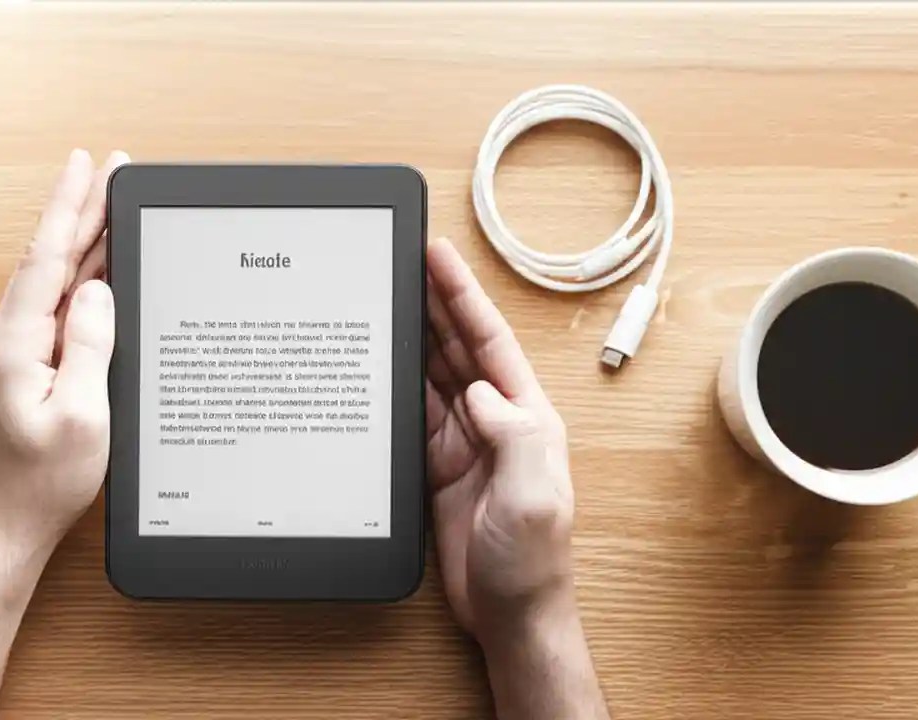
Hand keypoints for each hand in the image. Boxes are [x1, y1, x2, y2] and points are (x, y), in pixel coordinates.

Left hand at [0, 149, 128, 558]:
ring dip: (82, 239)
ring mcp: (9, 350)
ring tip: (111, 202)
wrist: (9, 523)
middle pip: (48, 258)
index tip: (87, 166)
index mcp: (14, 346)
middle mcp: (4, 339)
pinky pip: (53, 306)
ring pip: (51, 279)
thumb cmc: (46, 482)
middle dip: (81, 209)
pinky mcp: (21, 363)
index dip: (70, 208)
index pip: (46, 259)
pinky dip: (78, 276)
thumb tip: (97, 292)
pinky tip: (98, 263)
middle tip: (110, 167)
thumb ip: (90, 346)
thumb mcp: (85, 415)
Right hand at [425, 238, 575, 643]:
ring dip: (415, 335)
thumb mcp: (535, 496)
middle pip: (459, 347)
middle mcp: (498, 422)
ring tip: (389, 294)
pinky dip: (398, 385)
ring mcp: (467, 443)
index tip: (440, 256)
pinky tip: (382, 361)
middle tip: (407, 258)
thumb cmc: (534, 563)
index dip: (464, 296)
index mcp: (527, 418)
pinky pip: (416, 414)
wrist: (512, 615)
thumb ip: (513, 435)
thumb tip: (479, 390)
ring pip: (435, 374)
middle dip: (436, 300)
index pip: (489, 342)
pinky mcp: (441, 467)